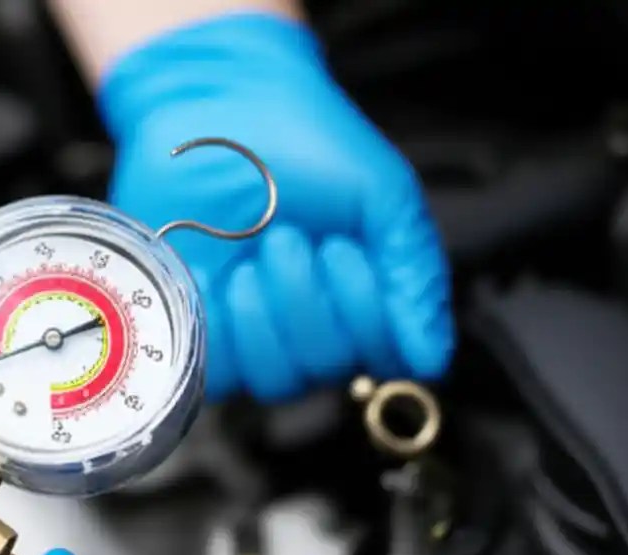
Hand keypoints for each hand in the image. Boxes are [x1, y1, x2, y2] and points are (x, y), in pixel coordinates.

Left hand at [99, 11, 453, 401]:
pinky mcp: (196, 324)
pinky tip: (222, 275)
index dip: (366, 317)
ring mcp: (252, 328)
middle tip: (291, 236)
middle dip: (312, 301)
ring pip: (276, 379)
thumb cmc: (301, 136)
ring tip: (258, 249)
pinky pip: (217, 373)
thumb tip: (431, 358)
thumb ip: (414, 272)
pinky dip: (224, 330)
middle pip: (327, 369)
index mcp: (363, 295)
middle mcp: (311, 320)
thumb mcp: (381, 191)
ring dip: (270, 315)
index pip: (384, 358)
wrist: (214, 102)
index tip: (346, 250)